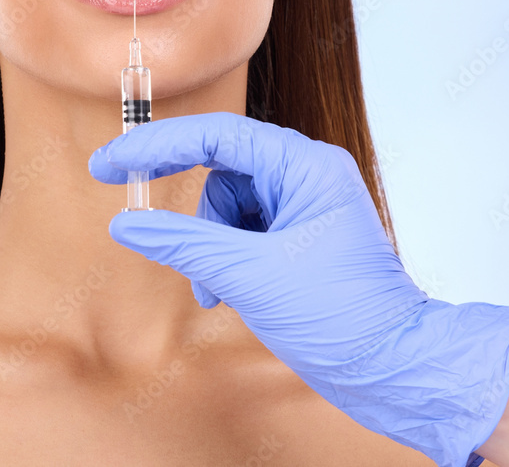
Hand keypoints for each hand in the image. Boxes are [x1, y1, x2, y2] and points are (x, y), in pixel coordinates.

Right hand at [88, 111, 508, 466]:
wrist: (397, 372)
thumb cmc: (345, 318)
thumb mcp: (249, 275)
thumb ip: (183, 243)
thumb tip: (127, 224)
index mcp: (304, 166)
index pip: (216, 136)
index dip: (157, 145)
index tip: (111, 162)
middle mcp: (304, 176)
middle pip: (219, 169)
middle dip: (186, 204)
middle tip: (129, 198)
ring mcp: (300, 208)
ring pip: (225, 207)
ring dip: (207, 246)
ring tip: (218, 289)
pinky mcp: (295, 238)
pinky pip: (239, 233)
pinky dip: (223, 260)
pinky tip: (229, 294)